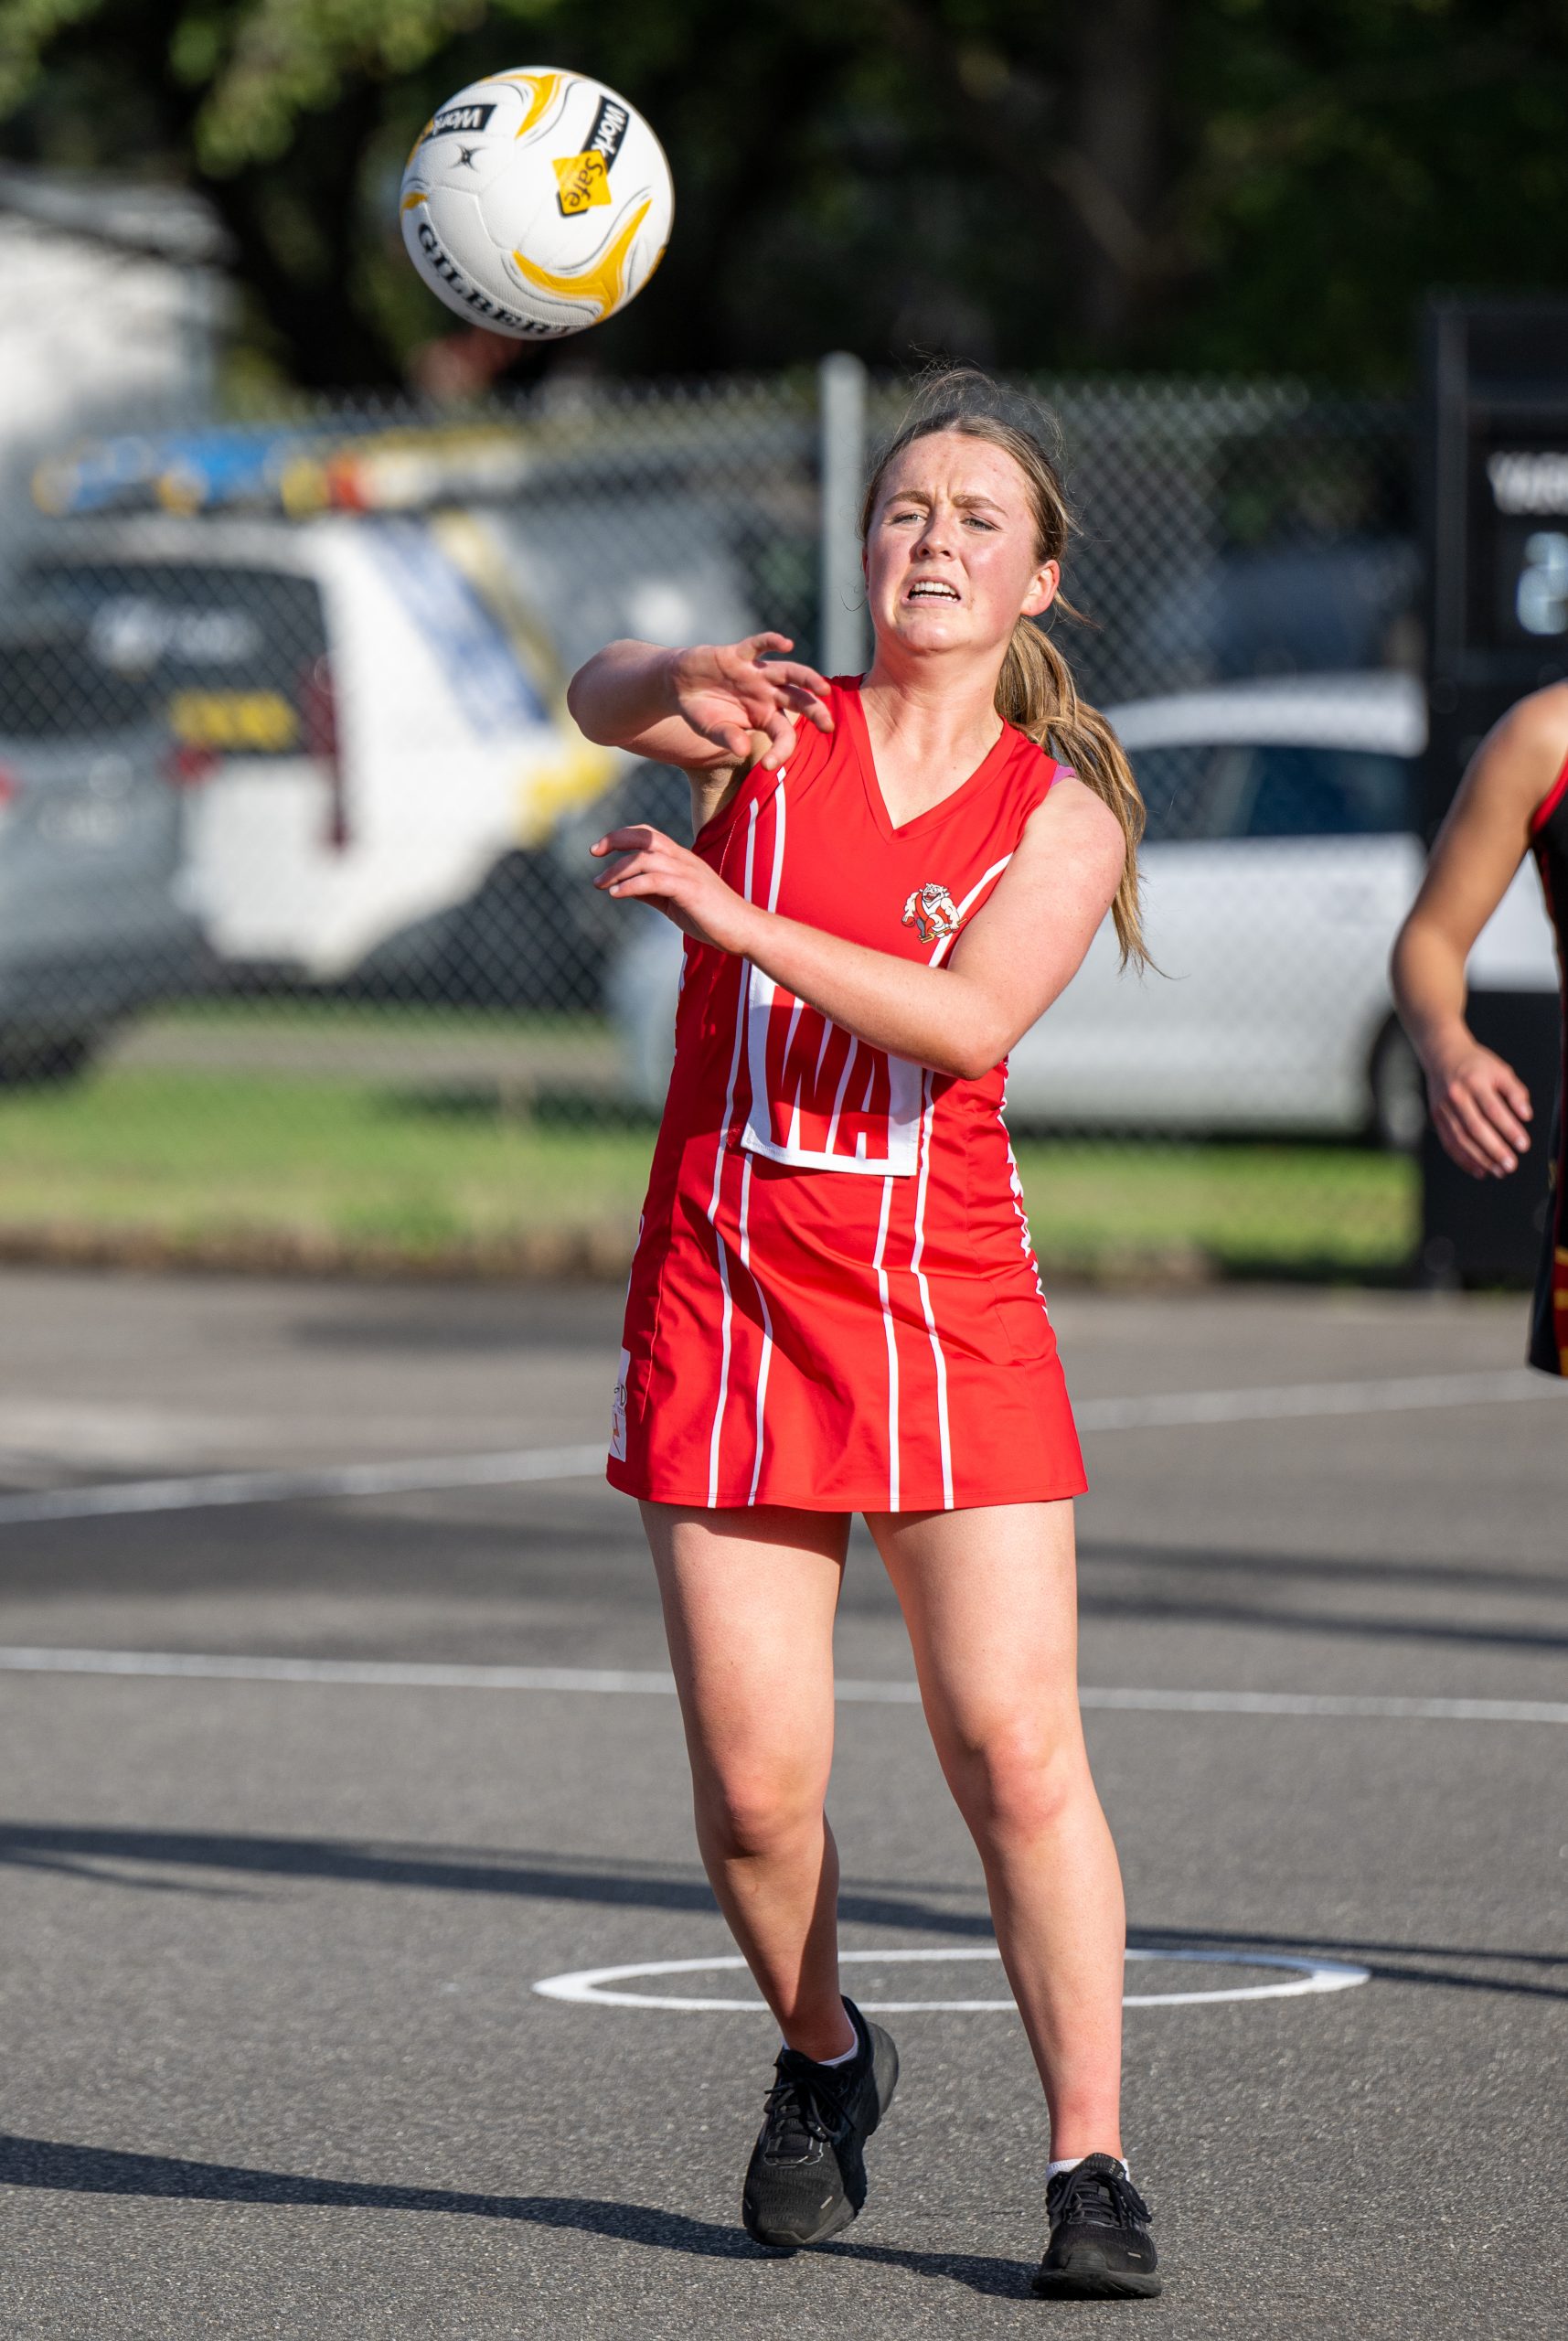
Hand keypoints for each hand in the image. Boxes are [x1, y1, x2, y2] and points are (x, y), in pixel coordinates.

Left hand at [591, 824, 760, 953]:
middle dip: (615, 840)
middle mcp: (684, 860)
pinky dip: (632, 886)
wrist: (744, 930)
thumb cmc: (711, 918)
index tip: (599, 849)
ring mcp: (688, 873)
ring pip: (646, 859)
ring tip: (600, 883)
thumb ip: (651, 892)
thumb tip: (623, 888)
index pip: (648, 835)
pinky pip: (655, 881)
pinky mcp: (690, 890)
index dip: (622, 836)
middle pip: (645, 837)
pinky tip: (616, 895)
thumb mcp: (674, 902)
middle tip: (593, 852)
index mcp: (681, 859)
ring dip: (617, 870)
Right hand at [663, 634, 831, 769]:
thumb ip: (728, 738)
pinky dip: (772, 642)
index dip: (780, 750)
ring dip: (807, 678)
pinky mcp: (739, 654)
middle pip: (799, 701)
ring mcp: (757, 673)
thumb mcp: (712, 730)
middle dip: (815, 712)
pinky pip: (759, 645)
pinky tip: (786, 644)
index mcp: (765, 717)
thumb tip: (742, 750)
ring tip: (823, 688)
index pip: (783, 735)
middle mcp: (768, 694)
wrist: (680, 685)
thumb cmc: (702, 712)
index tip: (768, 766)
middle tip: (828, 725)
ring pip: (789, 673)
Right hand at [1426, 1039, 1532, 1177]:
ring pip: (1461, 1139)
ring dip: (1480, 1158)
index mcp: (1474, 1081)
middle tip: (1510, 1164)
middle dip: (1495, 1149)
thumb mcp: (1500, 1070)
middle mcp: (1457, 1095)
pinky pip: (1449, 1142)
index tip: (1522, 1145)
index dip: (1509, 1129)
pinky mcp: (1436, 1117)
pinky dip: (1463, 1159)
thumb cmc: (1475, 1064)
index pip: (1494, 1110)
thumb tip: (1526, 1115)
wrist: (1442, 1055)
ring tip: (1497, 1171)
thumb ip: (1515, 1092)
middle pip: (1476, 1128)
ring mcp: (1443, 1108)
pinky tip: (1478, 1169)